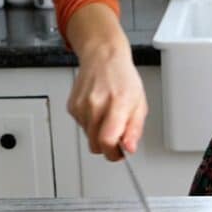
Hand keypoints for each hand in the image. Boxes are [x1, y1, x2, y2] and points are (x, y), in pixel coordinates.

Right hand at [68, 43, 147, 160]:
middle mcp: (96, 104)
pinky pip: (82, 127)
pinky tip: (98, 109)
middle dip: (107, 147)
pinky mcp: (72, 106)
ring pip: (88, 137)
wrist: (103, 57)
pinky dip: (91, 124)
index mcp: (117, 103)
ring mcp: (81, 105)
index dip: (113, 154)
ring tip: (108, 116)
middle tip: (117, 138)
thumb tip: (129, 148)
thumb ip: (134, 129)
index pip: (107, 141)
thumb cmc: (123, 78)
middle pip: (96, 144)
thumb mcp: (140, 103)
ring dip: (99, 134)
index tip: (119, 154)